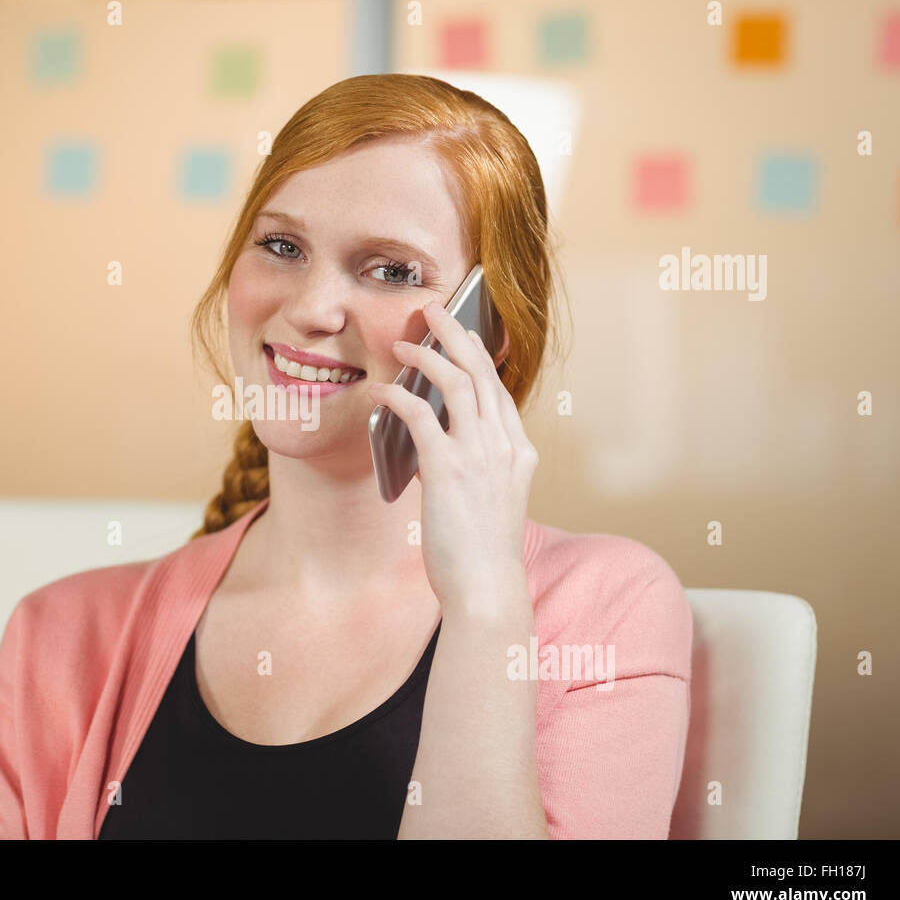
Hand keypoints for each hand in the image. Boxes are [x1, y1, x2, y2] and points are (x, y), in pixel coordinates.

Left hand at [368, 301, 537, 612]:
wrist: (486, 589)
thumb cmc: (482, 553)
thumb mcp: (490, 500)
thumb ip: (473, 466)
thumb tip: (434, 441)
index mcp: (518, 453)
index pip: (499, 390)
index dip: (479, 356)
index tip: (461, 334)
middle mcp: (504, 447)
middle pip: (483, 373)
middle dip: (457, 335)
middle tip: (435, 310)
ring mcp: (480, 456)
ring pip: (458, 383)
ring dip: (428, 355)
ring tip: (405, 342)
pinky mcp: (449, 470)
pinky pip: (421, 417)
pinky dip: (398, 397)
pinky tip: (381, 392)